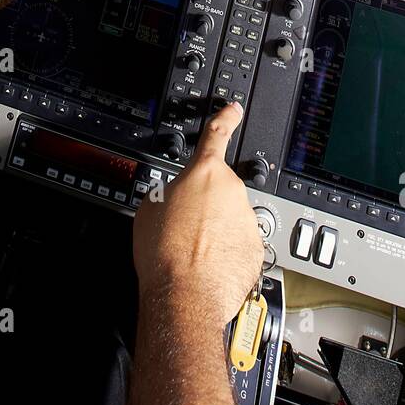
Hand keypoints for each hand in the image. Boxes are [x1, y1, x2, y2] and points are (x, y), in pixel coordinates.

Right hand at [133, 102, 263, 327]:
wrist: (184, 295)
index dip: (225, 118)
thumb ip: (168, 190)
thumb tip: (174, 196)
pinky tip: (207, 266)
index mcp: (204, 174)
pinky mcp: (256, 247)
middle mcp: (232, 192)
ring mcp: (247, 220)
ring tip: (192, 251)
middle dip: (206, 204)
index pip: (216, 135)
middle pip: (220, 189)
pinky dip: (226, 252)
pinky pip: (239, 243)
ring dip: (215, 230)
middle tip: (184, 226)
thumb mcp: (148, 208)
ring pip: (231, 218)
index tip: (234, 109)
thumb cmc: (163, 253)